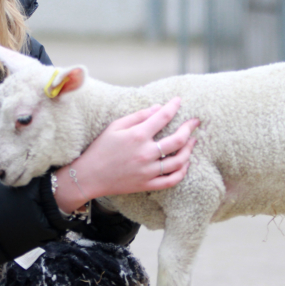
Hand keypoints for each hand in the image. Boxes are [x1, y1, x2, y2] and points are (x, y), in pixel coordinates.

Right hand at [52, 97, 199, 213]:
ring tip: (192, 141)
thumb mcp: (115, 126)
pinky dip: (182, 172)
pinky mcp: (147, 184)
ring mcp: (148, 171)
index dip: (174, 106)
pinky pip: (171, 180)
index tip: (179, 101)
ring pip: (179, 161)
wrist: (89, 176)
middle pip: (178, 140)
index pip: (163, 117)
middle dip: (190, 128)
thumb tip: (158, 108)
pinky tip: (185, 163)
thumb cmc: (100, 149)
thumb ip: (137, 116)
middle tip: (195, 122)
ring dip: (189, 150)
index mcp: (137, 135)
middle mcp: (145, 153)